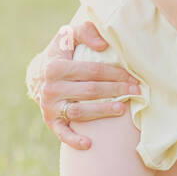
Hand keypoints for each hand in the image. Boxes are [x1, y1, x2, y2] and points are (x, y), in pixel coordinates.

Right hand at [28, 21, 140, 149]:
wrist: (40, 76)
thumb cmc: (63, 54)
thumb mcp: (69, 36)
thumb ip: (85, 31)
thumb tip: (102, 46)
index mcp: (55, 66)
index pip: (93, 70)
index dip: (115, 73)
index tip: (132, 77)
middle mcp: (50, 88)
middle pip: (90, 90)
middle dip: (116, 90)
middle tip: (136, 91)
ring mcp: (50, 106)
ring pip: (80, 112)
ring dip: (102, 111)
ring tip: (122, 108)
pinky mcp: (51, 122)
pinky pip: (62, 133)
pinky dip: (74, 140)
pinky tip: (89, 144)